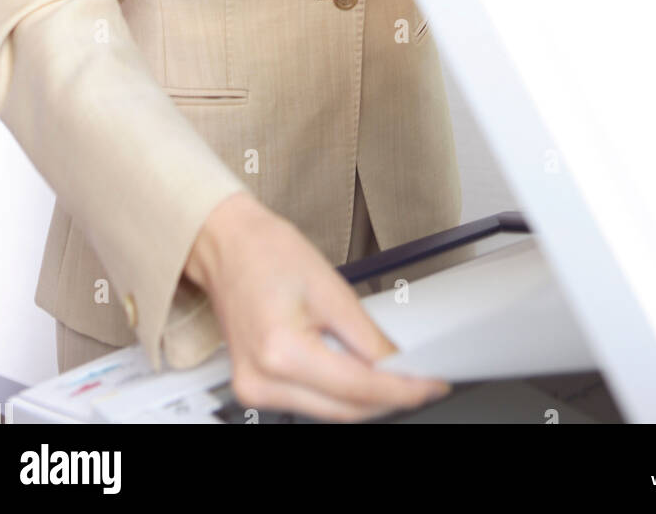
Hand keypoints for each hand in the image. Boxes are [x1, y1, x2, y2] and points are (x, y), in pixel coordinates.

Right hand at [184, 191, 451, 421]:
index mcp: (281, 351)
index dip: (402, 388)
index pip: (357, 388)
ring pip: (329, 413)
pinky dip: (339, 393)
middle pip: (345, 410)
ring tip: (394, 375)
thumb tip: (397, 363)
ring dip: (365, 399)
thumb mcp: (330, 286)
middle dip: (389, 398)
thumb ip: (367, 335)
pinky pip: (310, 403)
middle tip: (422, 382)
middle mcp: (262, 380)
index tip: (430, 384)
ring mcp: (253, 389)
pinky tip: (358, 374)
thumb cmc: (265, 251)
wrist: (225, 244)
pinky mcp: (254, 388)